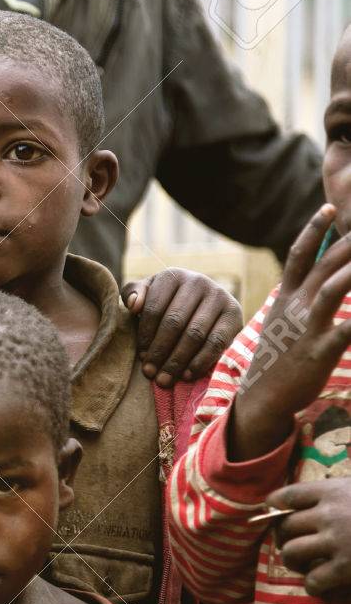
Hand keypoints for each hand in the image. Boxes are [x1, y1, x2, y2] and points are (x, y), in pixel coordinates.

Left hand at [122, 267, 242, 387]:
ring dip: (177, 360)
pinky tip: (187, 375)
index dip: (146, 336)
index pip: (154, 309)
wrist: (206, 303)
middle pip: (174, 322)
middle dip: (160, 351)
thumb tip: (133, 304)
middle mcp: (198, 281)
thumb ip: (133, 294)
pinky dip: (200, 361)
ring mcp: (219, 296)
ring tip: (165, 379)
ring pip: (194, 334)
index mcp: (173, 276)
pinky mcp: (234, 314)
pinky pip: (216, 342)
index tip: (141, 357)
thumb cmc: (168, 302)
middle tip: (150, 373)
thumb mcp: (148, 294)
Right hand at [231, 204, 350, 460]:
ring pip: (331, 290)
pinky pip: (345, 331)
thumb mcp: (282, 322)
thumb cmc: (278, 359)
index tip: (328, 206)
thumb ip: (299, 299)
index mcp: (285, 299)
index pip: (300, 255)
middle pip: (324, 266)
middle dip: (347, 242)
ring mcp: (307, 328)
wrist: (261, 398)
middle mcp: (295, 308)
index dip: (314, 229)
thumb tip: (316, 280)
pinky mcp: (320, 352)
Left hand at [270, 478, 350, 599]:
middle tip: (292, 546)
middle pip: (283, 527)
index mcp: (331, 491)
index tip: (276, 516)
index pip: (284, 497)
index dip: (275, 508)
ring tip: (302, 565)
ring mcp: (337, 542)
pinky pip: (313, 581)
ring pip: (291, 554)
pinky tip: (321, 584)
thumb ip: (336, 494)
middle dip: (283, 539)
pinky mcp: (347, 569)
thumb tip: (303, 504)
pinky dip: (313, 585)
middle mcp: (329, 515)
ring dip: (293, 562)